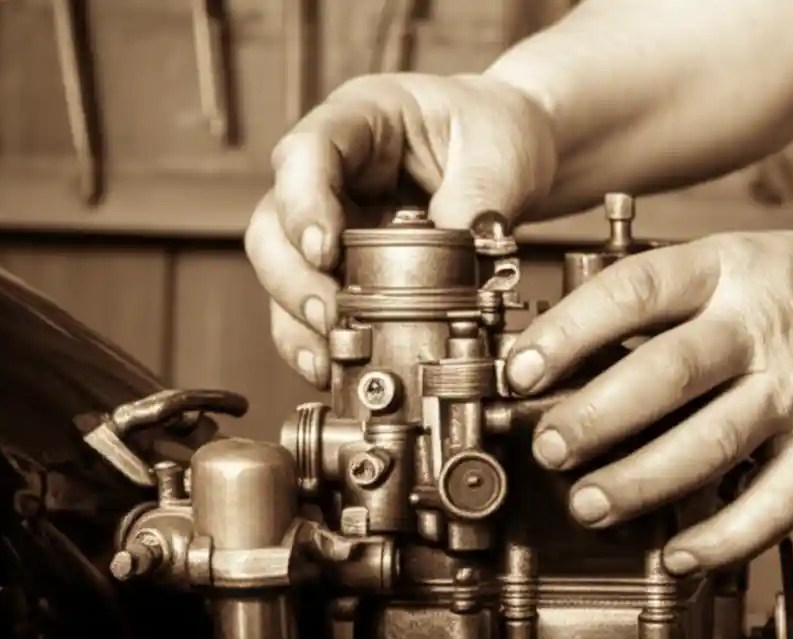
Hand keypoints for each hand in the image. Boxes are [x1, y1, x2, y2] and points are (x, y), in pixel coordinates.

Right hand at [245, 73, 556, 385]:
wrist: (517, 152)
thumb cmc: (500, 133)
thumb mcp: (500, 158)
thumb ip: (476, 203)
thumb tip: (453, 265)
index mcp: (362, 119)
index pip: (307, 152)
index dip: (303, 203)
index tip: (323, 250)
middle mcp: (333, 169)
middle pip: (274, 220)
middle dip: (293, 276)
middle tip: (329, 315)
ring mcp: (333, 217)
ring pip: (283, 269)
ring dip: (298, 317)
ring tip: (329, 354)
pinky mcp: (346, 262)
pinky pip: (314, 301)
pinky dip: (317, 337)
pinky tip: (332, 365)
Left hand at [504, 232, 792, 574]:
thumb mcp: (736, 257)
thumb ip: (661, 293)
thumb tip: (561, 344)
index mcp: (730, 269)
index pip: (636, 292)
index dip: (569, 332)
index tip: (520, 371)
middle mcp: (764, 330)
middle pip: (668, 374)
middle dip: (594, 418)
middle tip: (546, 448)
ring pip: (712, 445)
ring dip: (641, 481)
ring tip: (588, 504)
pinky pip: (773, 505)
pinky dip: (722, 538)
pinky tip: (676, 555)